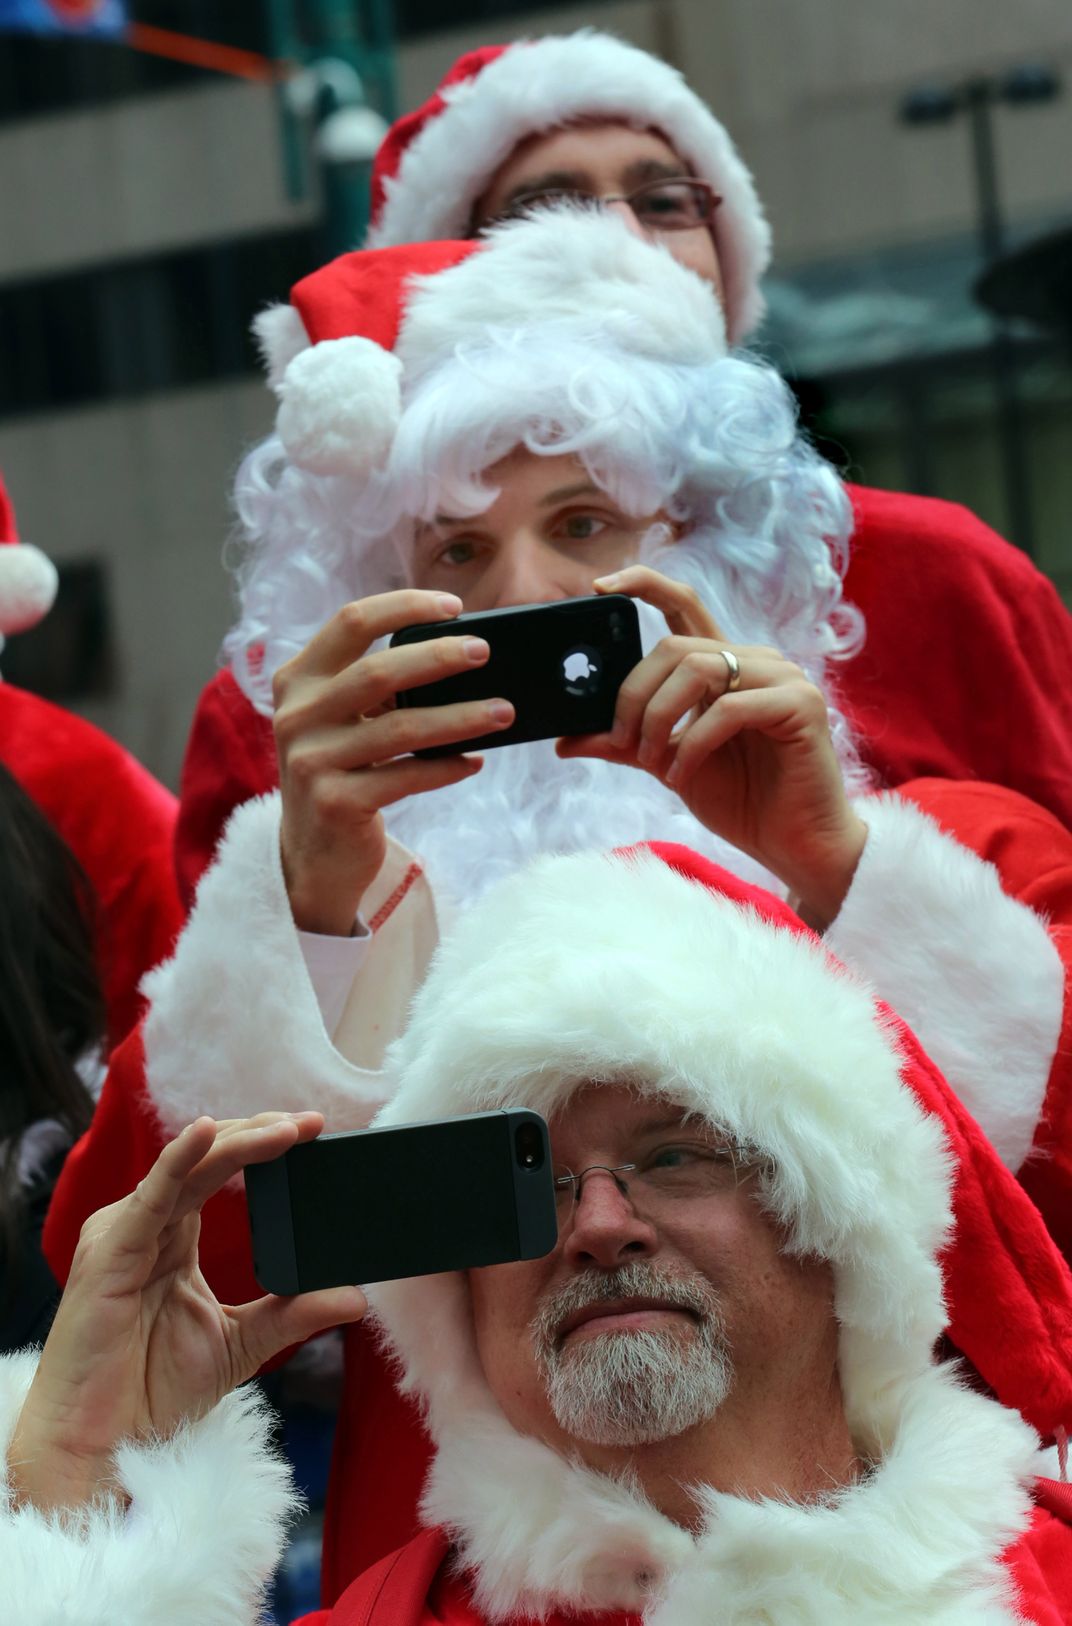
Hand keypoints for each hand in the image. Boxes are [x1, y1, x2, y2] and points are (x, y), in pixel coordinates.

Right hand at [8, 1113, 365, 1514]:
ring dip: (239, 1143)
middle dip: (260, 1134)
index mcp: (173, 1238)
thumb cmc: (152, 1394)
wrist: (103, 1445)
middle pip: (207, 1160)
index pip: (219, 1173)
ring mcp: (125, 1233)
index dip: (263, 1148)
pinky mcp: (110, 1250)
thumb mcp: (242, 1342)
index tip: (315, 1133)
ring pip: (188, 1168)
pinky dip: (181, 1160)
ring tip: (286, 1129)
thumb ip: (293, 1314)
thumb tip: (356, 1297)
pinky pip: (153, 1194)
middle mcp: (148, 1226)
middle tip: (313, 1123)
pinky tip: (208, 1134)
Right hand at [273, 590, 515, 934]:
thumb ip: (378, 685)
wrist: (315, 852)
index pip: (351, 623)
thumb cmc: (342, 770)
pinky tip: (474, 761)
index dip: (403, 606)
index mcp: (299, 680)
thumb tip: (458, 653)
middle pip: (378, 671)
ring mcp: (312, 761)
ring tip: (503, 712)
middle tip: (484, 652)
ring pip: (400, 728)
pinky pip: (406, 776)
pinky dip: (447, 767)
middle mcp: (298, 716)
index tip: (453, 607)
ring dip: (459, 718)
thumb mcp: (342, 719)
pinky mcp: (336, 803)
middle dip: (439, 657)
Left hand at [558, 567, 866, 927]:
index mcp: (725, 665)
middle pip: (673, 646)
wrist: (791, 845)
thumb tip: (565, 742)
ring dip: (660, 719)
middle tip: (622, 741)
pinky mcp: (801, 705)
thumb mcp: (667, 764)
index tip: (598, 587)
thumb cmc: (740, 800)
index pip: (682, 605)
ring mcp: (783, 678)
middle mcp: (755, 660)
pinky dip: (693, 744)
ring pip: (698, 670)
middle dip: (634, 695)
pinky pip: (728, 709)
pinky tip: (681, 776)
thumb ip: (624, 744)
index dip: (641, 584)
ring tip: (654, 763)